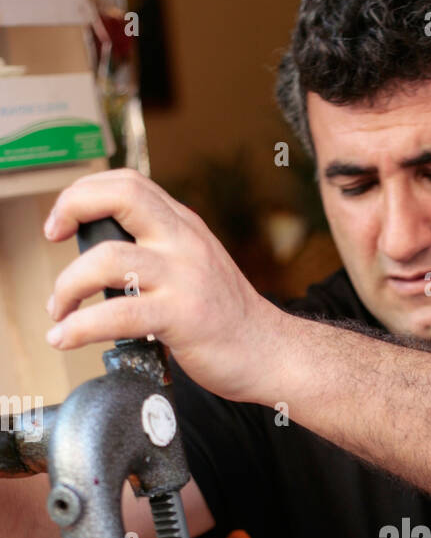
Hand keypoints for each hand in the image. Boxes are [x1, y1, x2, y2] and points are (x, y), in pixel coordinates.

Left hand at [43, 168, 274, 402]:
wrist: (270, 353)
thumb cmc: (228, 318)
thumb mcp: (196, 266)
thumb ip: (160, 251)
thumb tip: (103, 256)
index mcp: (185, 227)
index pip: (129, 183)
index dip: (86, 191)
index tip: (63, 219)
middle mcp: (184, 243)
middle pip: (122, 196)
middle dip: (72, 207)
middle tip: (53, 236)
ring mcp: (184, 278)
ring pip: (109, 260)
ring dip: (68, 284)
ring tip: (59, 309)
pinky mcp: (182, 316)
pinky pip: (118, 314)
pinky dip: (80, 327)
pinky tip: (66, 337)